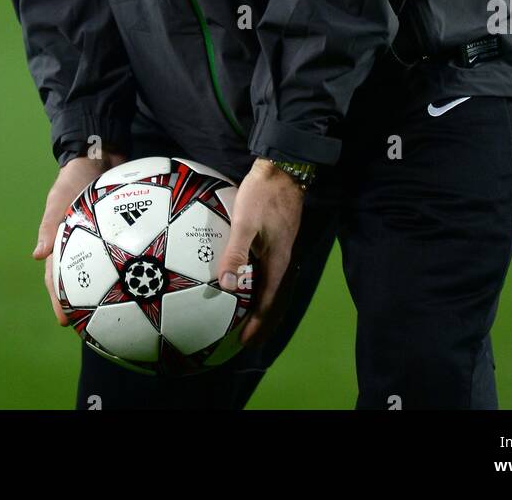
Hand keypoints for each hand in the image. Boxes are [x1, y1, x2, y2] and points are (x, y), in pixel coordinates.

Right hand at [33, 147, 127, 324]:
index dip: (58, 299)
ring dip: (106, 289)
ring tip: (119, 311)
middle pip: (81, 278)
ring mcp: (99, 239)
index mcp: (62, 241)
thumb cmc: (75, 175)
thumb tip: (38, 255)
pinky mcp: (119, 231)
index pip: (57, 275)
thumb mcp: (60, 197)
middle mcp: (80, 243)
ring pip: (102, 269)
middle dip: (83, 303)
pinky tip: (142, 276)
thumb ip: (50, 223)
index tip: (64, 320)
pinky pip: (123, 252)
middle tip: (92, 325)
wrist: (99, 153)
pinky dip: (127, 265)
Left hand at [217, 159, 305, 347]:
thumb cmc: (262, 194)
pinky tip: (252, 284)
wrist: (283, 170)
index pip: (268, 302)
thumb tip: (227, 286)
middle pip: (276, 301)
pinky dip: (265, 289)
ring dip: (266, 308)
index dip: (257, 324)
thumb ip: (236, 253)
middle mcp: (284, 260)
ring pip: (277, 288)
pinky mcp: (279, 240)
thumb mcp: (245, 222)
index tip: (244, 341)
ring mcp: (283, 250)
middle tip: (249, 341)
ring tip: (252, 321)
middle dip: (264, 323)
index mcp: (278, 261)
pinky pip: (274, 274)